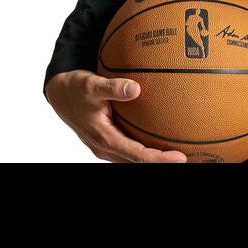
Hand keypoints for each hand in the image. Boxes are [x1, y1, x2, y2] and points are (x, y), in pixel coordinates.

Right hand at [45, 70, 188, 162]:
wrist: (60, 94)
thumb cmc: (76, 89)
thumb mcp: (91, 85)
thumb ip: (113, 87)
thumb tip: (135, 88)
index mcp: (104, 138)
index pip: (136, 155)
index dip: (158, 159)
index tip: (180, 158)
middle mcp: (106, 147)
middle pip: (137, 162)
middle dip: (160, 162)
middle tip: (187, 158)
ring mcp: (107, 147)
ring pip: (133, 159)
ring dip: (153, 158)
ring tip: (178, 154)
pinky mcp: (109, 141)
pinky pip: (131, 150)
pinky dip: (146, 150)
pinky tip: (161, 140)